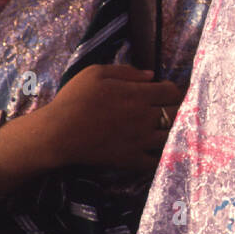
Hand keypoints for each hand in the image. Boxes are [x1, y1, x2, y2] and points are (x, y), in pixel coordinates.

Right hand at [0, 65, 182, 195]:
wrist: (57, 133)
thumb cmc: (73, 99)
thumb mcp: (96, 73)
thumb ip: (127, 71)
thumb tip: (151, 75)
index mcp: (137, 95)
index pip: (172, 91)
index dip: (172, 90)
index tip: (166, 92)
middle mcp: (144, 117)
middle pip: (176, 113)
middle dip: (177, 109)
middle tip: (170, 109)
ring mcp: (139, 140)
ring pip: (171, 136)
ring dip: (172, 131)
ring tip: (166, 128)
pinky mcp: (131, 159)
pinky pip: (156, 161)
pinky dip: (161, 156)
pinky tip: (157, 150)